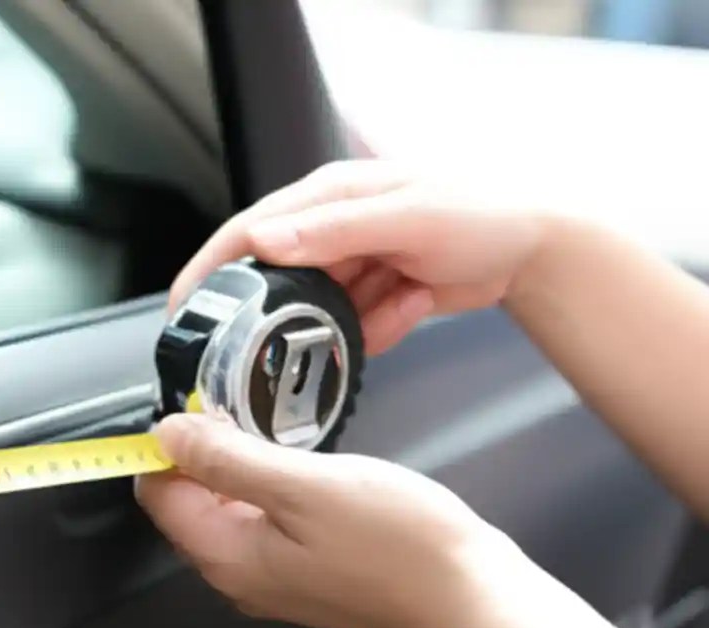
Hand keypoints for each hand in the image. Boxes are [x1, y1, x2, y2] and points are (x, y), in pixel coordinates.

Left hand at [135, 413, 529, 627]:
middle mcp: (239, 577)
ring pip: (226, 510)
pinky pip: (263, 522)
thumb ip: (226, 458)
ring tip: (270, 430)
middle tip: (240, 410)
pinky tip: (297, 465)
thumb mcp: (303, 484)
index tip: (200, 406)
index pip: (157, 495)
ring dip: (236, 466)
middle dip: (200, 453)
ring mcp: (275, 579)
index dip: (168, 444)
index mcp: (225, 557)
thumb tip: (164, 434)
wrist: (474, 601)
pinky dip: (267, 487)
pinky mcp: (307, 573)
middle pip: (186, 504)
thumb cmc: (399, 545)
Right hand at [169, 160, 555, 355]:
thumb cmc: (479, 212)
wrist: (534, 248)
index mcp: (326, 196)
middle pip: (276, 282)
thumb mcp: (405, 216)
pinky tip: (413, 307)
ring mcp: (350, 264)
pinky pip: (351, 329)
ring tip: (397, 305)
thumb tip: (265, 241)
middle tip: (287, 341)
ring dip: (350, 324)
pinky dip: (378, 329)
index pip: (247, 233)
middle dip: (285, 314)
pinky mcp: (370, 295)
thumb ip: (332, 229)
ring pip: (316, 313)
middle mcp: (330, 228)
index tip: (182, 310)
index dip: (208, 271)